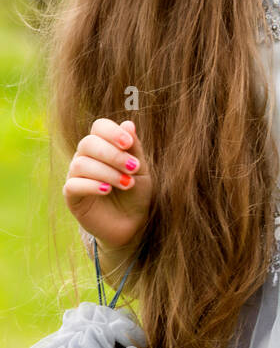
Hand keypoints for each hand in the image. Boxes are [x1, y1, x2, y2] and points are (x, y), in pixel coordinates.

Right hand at [62, 118, 152, 251]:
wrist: (132, 224)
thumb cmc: (136, 194)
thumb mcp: (140, 170)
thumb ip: (134, 148)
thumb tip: (128, 123)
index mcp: (103, 147)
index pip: (99, 127)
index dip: (112, 132)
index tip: (129, 143)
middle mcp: (86, 157)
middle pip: (88, 143)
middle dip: (113, 154)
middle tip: (133, 168)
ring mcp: (76, 176)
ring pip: (81, 164)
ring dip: (107, 172)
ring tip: (127, 183)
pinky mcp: (71, 196)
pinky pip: (73, 184)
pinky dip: (91, 185)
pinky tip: (107, 190)